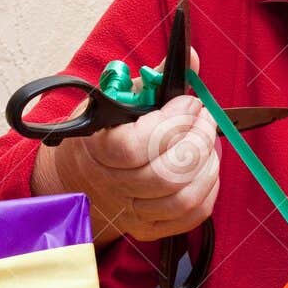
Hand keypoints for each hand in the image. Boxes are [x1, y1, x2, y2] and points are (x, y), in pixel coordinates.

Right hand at [30, 49, 220, 246]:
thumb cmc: (104, 130)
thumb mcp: (120, 97)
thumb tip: (192, 59)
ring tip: (207, 141)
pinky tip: (206, 167)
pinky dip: (208, 191)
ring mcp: (129, 211)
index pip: (136, 146)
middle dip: (197, 141)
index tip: (189, 102)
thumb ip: (156, 79)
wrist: (79, 174)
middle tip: (204, 118)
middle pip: (164, 175)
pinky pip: (189, 218)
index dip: (172, 123)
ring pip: (181, 199)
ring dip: (207, 166)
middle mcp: (110, 185)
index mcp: (96, 148)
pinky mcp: (146, 228)